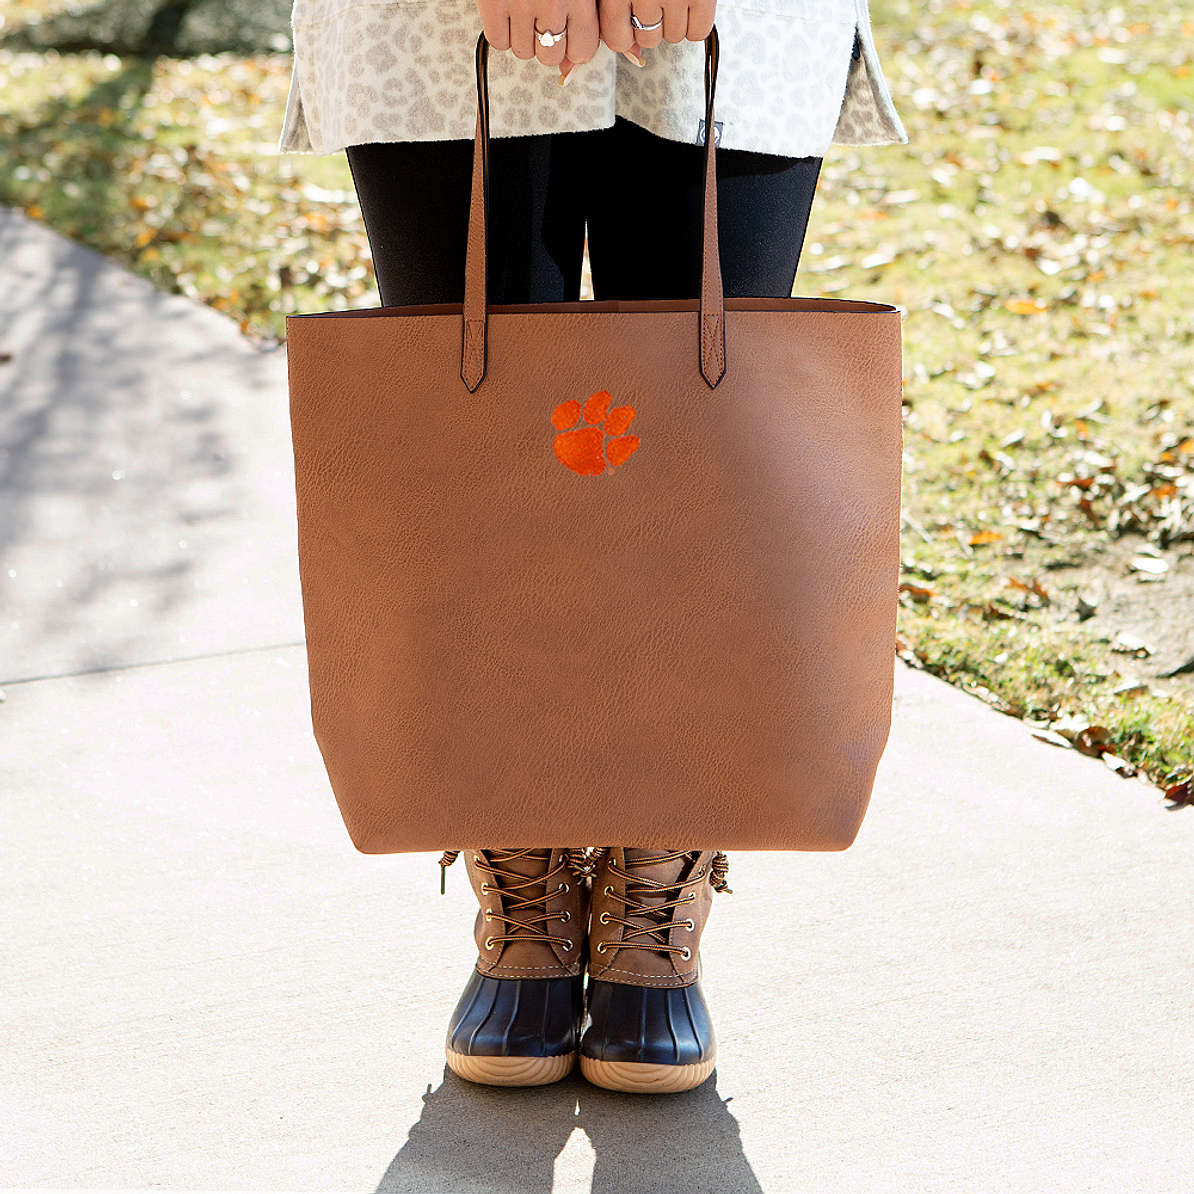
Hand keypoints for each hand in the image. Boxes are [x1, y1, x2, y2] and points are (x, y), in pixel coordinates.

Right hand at [476, 0, 600, 74]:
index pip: (583, 51)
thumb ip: (581, 19)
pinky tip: (506, 9)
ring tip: (522, 9)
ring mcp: (523, 3)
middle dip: (545, 42)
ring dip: (522, 36)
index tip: (567, 36)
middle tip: (539, 18)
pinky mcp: (494, 4)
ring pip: (524, 52)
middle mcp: (554, 1)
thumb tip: (570, 69)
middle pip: (551, 57)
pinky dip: (500, 30)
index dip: (573, 47)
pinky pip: (499, 42)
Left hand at [597, 0, 713, 54]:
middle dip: (652, 24)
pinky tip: (692, 3)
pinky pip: (697, 32)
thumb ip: (612, 14)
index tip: (631, 20)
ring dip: (674, 22)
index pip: (617, 40)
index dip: (625, 34)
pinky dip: (697, 22)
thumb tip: (618, 56)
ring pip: (672, 37)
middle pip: (647, 41)